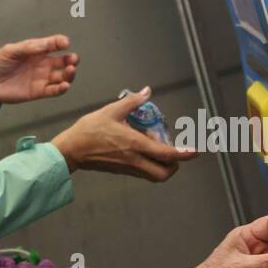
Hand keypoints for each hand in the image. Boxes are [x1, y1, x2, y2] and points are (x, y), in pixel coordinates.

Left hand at [0, 36, 78, 106]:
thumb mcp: (10, 51)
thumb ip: (28, 48)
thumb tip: (47, 44)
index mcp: (35, 51)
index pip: (53, 45)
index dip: (61, 43)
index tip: (65, 43)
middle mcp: (41, 64)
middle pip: (62, 62)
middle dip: (71, 60)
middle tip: (73, 60)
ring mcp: (41, 79)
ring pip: (61, 76)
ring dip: (69, 74)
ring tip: (70, 71)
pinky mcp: (38, 92)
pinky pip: (54, 91)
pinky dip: (61, 89)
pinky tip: (64, 85)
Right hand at [51, 87, 196, 180]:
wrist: (70, 150)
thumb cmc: (88, 131)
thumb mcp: (111, 110)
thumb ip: (132, 102)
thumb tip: (146, 92)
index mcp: (135, 145)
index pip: (167, 154)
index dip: (185, 154)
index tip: (196, 151)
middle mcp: (135, 160)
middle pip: (164, 173)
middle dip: (174, 165)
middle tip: (174, 151)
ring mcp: (129, 168)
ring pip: (154, 175)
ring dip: (162, 165)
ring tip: (156, 147)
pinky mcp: (122, 171)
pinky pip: (143, 171)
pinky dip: (150, 163)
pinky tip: (141, 147)